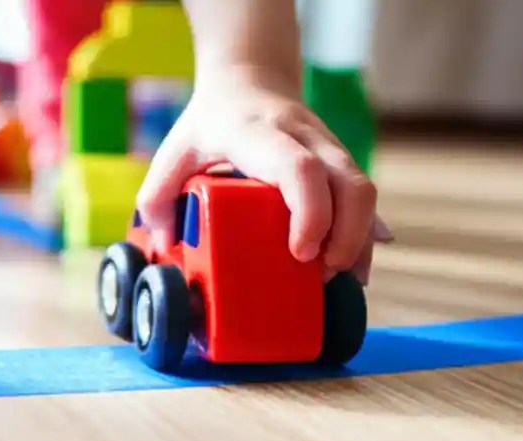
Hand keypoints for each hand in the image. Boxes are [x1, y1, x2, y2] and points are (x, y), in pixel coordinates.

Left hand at [135, 71, 392, 284]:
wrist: (250, 79)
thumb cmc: (210, 121)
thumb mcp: (173, 150)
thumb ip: (157, 196)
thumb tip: (164, 246)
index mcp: (261, 135)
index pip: (300, 170)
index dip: (310, 213)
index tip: (301, 253)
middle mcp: (305, 138)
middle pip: (350, 183)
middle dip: (347, 236)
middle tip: (323, 275)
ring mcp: (329, 148)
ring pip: (364, 190)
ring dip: (359, 240)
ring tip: (337, 279)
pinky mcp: (339, 163)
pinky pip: (363, 198)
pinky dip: (365, 234)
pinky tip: (355, 269)